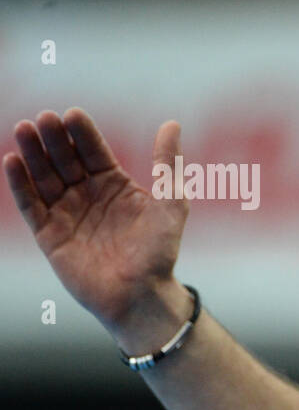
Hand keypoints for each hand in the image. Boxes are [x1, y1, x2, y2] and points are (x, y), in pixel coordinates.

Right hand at [3, 108, 189, 330]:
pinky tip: (12, 161)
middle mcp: (88, 195)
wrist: (141, 294)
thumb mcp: (171, 203)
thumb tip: (172, 123)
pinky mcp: (49, 234)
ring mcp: (66, 213)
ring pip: (44, 177)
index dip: (83, 133)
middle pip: (65, 160)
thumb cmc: (160, 251)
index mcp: (115, 185)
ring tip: (24, 129)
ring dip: (33, 153)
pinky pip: (31, 205)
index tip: (73, 114)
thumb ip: (167, 164)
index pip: (94, 151)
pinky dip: (20, 184)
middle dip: (54, 138)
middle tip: (44, 119)